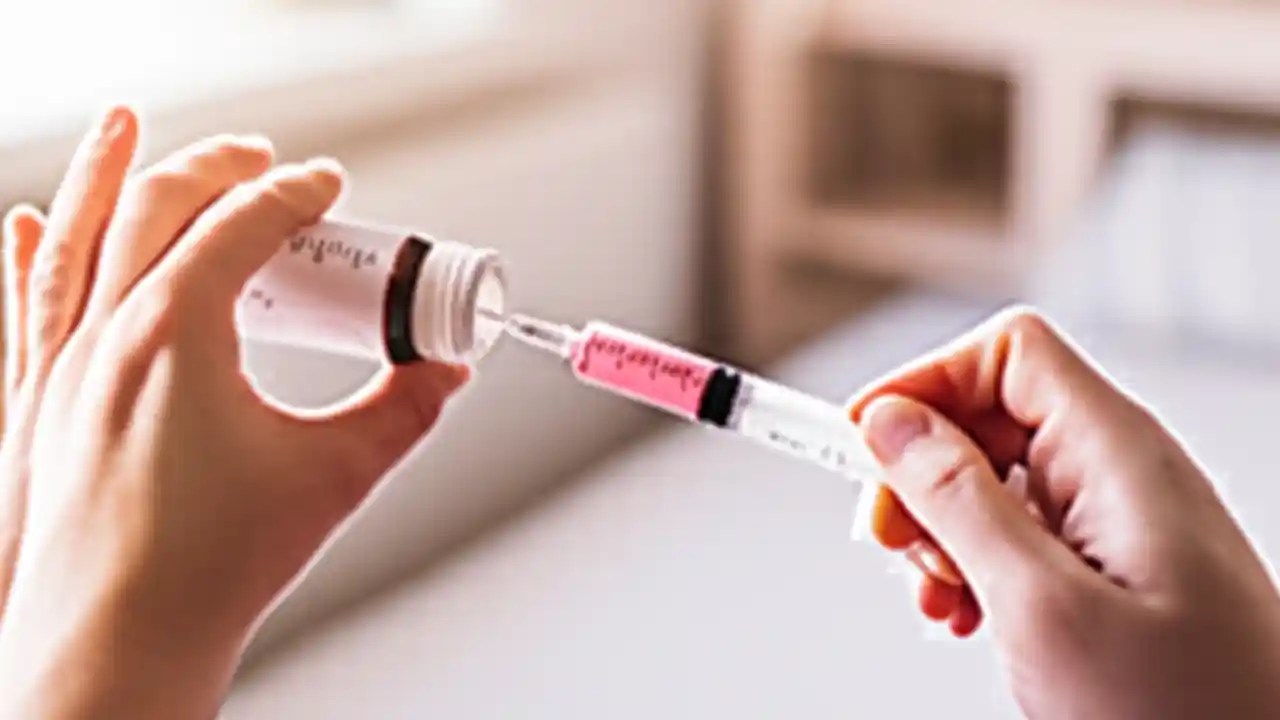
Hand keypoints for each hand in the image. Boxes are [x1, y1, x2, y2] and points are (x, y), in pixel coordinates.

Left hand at [0, 108, 467, 718]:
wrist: (118, 640)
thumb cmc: (208, 567)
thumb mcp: (334, 475)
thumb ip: (402, 412)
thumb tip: (443, 376)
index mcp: (176, 334)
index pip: (242, 226)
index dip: (296, 194)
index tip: (328, 188)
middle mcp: (107, 333)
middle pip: (160, 206)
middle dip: (216, 168)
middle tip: (264, 162)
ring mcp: (62, 364)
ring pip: (82, 234)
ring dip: (116, 175)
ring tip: (139, 133)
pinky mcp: (40, 401)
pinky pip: (28, 298)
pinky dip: (33, 248)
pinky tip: (32, 219)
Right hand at [849, 309, 1279, 719]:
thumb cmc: (1186, 714)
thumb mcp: (1042, 606)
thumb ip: (960, 501)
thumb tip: (892, 424)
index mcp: (1117, 455)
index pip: (1007, 353)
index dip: (926, 383)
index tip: (865, 442)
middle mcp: (1120, 473)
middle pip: (991, 414)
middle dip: (924, 470)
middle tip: (893, 538)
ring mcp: (1118, 522)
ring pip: (996, 478)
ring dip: (943, 527)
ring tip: (939, 592)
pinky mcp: (1112, 569)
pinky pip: (1021, 533)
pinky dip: (974, 563)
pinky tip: (966, 611)